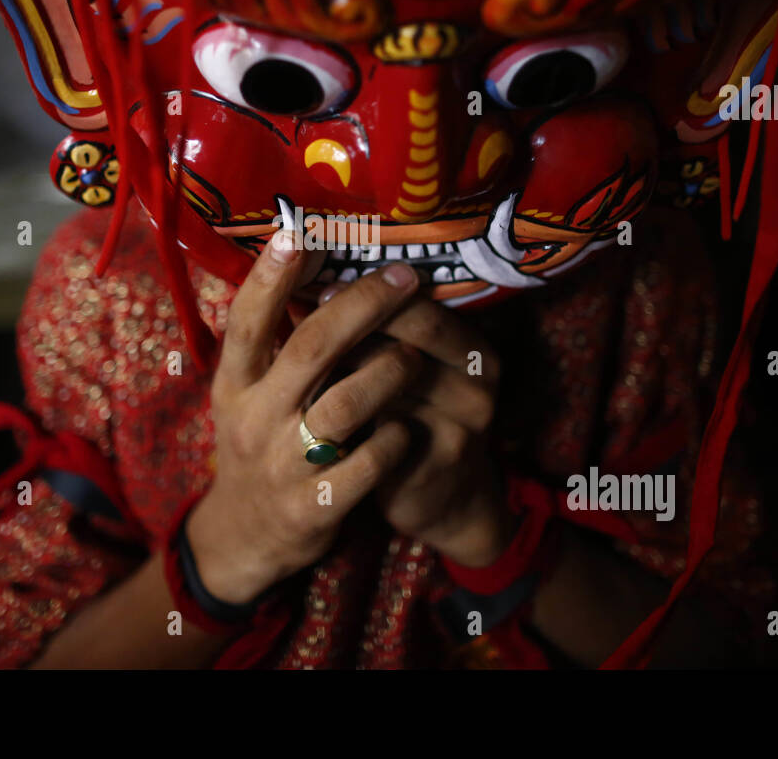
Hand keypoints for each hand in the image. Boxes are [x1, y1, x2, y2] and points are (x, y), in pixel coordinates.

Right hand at [187, 231, 423, 604]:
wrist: (246, 536)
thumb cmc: (261, 441)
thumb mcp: (248, 393)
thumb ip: (275, 342)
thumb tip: (310, 260)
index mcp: (234, 384)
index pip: (246, 320)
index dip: (270, 276)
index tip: (298, 232)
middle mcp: (254, 419)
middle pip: (309, 349)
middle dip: (361, 306)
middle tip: (403, 276)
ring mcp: (284, 465)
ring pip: (344, 406)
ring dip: (388, 371)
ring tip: (415, 355)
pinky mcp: (315, 507)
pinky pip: (369, 463)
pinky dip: (395, 438)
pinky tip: (409, 424)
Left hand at [318, 286, 514, 567]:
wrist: (438, 499)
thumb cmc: (408, 414)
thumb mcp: (404, 367)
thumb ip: (372, 327)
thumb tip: (306, 278)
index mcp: (473, 351)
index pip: (422, 310)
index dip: (368, 297)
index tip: (321, 285)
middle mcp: (477, 390)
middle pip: (407, 349)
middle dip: (349, 335)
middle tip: (301, 325)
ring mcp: (459, 435)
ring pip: (388, 397)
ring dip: (338, 383)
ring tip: (300, 375)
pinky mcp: (432, 475)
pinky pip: (378, 444)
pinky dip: (343, 430)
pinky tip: (315, 425)